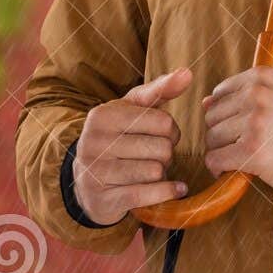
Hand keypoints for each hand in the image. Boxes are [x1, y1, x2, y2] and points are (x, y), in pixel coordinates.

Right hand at [73, 68, 192, 225]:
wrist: (86, 181)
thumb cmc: (117, 137)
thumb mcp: (132, 109)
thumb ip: (160, 89)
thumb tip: (186, 73)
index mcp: (103, 115)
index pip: (163, 122)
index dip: (171, 131)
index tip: (163, 136)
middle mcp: (95, 142)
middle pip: (162, 148)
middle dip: (167, 154)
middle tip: (156, 156)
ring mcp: (97, 172)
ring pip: (156, 172)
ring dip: (162, 174)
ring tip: (152, 171)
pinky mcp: (104, 199)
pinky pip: (148, 195)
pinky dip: (166, 193)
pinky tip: (175, 189)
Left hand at [201, 65, 272, 198]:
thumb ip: (250, 92)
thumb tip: (207, 100)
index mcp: (263, 78)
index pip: (220, 93)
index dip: (227, 114)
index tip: (241, 127)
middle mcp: (257, 94)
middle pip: (213, 116)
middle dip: (223, 134)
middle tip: (242, 146)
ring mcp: (254, 121)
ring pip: (212, 138)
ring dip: (222, 152)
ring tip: (243, 157)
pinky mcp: (251, 150)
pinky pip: (215, 158)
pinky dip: (219, 168)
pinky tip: (235, 171)